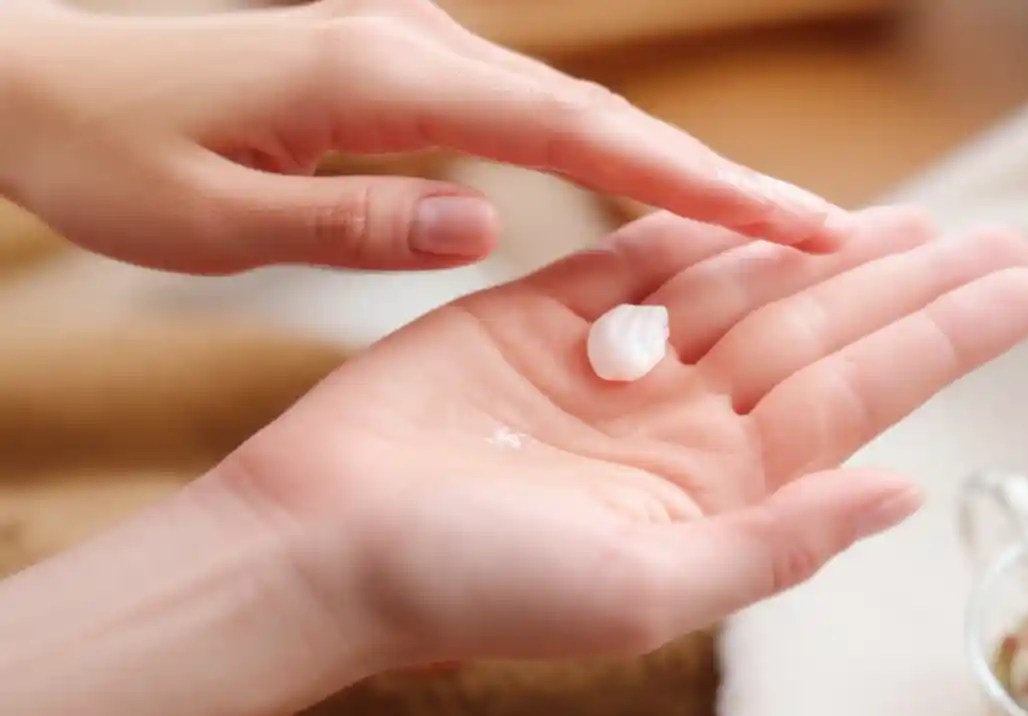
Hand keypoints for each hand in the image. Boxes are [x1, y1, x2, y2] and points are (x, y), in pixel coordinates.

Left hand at [0, 0, 840, 273]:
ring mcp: (415, 50)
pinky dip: (601, 162)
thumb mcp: (216, 217)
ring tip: (763, 231)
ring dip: (668, 171)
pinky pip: (527, 118)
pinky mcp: (401, 70)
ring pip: (574, 116)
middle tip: (827, 234)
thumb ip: (361, 221)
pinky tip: (641, 200)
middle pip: (602, 117)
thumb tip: (492, 223)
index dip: (697, 182)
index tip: (796, 224)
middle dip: (716, 179)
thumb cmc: (111, 148)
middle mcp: (419, 46)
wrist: (37, 76)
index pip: (580, 134)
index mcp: (385, 75)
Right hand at [225, 207, 1027, 663]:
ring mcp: (613, 366)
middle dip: (910, 283)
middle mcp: (679, 422)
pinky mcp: (541, 317)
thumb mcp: (645, 589)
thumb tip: (902, 492)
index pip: (859, 396)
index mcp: (715, 487)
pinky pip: (639, 258)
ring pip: (746, 287)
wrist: (323, 541)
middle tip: (999, 239)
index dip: (945, 338)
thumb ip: (779, 543)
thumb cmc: (469, 586)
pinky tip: (765, 209)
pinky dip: (702, 226)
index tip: (1025, 291)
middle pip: (821, 331)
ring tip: (908, 221)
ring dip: (825, 248)